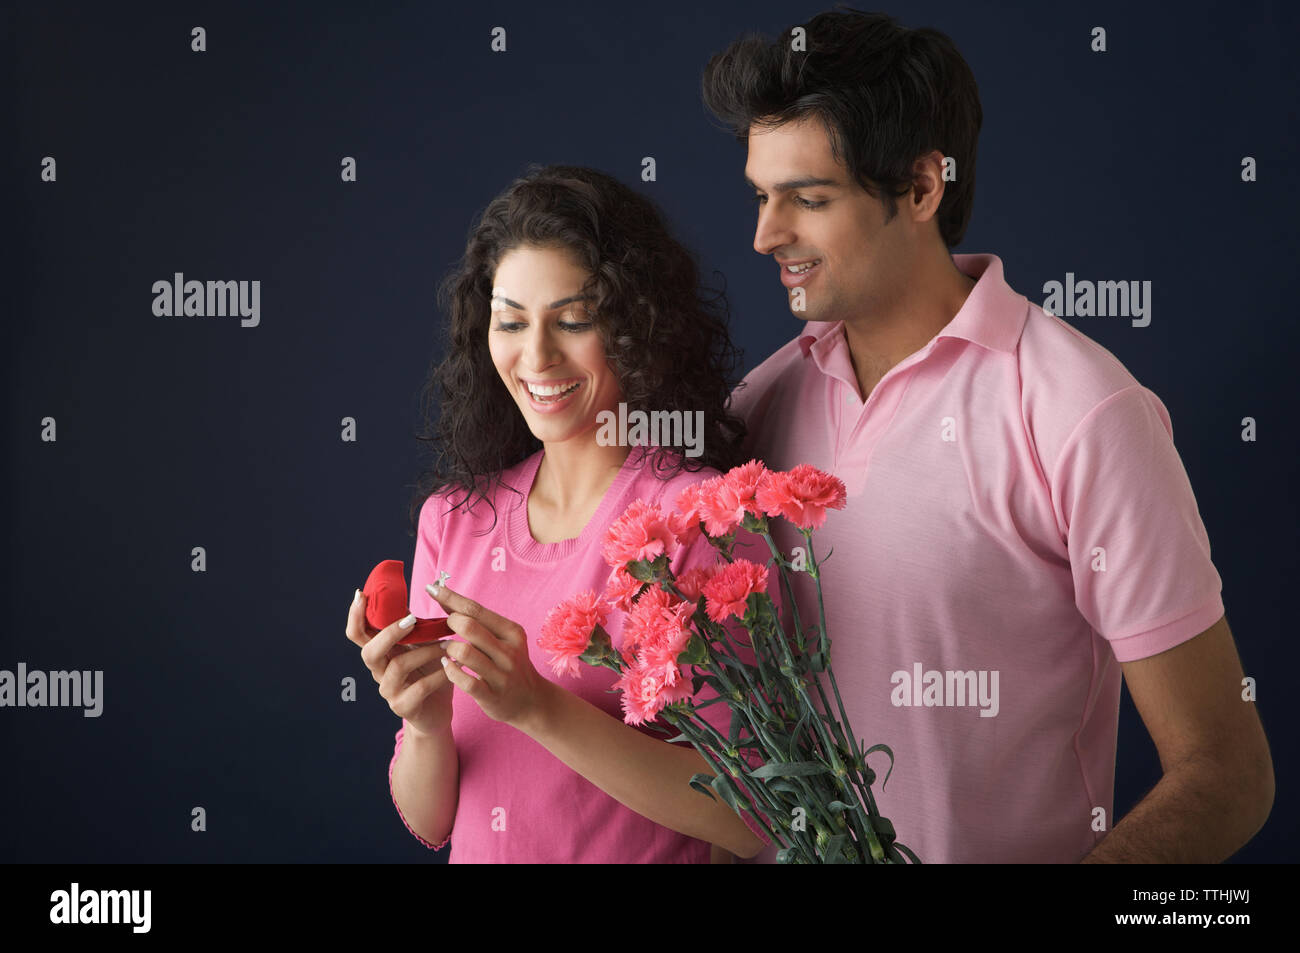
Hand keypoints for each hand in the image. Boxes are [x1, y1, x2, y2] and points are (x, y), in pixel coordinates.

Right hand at [344, 588, 452, 737]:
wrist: (438, 711)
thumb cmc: (430, 672)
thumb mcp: (422, 645)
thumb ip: (415, 625)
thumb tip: (422, 589)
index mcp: (381, 653)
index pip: (358, 634)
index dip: (355, 615)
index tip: (361, 594)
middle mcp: (379, 672)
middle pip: (369, 652)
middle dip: (389, 633)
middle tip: (411, 620)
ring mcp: (389, 691)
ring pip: (398, 667)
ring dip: (426, 651)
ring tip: (449, 644)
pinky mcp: (404, 708)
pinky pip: (420, 688)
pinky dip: (438, 674)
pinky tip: (453, 666)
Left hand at [426, 581, 552, 729]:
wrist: (531, 700)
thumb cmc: (508, 664)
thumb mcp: (504, 640)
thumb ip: (479, 623)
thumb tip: (446, 599)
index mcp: (512, 631)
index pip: (476, 609)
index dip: (450, 597)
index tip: (432, 588)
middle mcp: (509, 651)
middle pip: (469, 626)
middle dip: (450, 623)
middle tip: (444, 627)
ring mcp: (502, 674)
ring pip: (464, 652)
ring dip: (448, 649)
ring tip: (446, 650)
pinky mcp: (492, 696)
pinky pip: (464, 680)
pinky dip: (450, 671)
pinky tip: (447, 666)